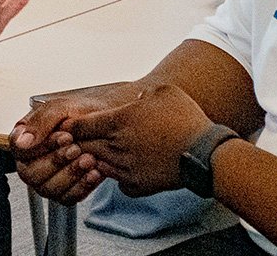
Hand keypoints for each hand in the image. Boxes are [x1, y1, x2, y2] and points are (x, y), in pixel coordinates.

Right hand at [8, 81, 141, 203]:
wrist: (107, 124)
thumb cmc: (82, 113)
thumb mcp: (62, 108)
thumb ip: (41, 122)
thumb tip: (22, 142)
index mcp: (25, 137)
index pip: (20, 150)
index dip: (43, 146)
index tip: (65, 137)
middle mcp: (32, 161)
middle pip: (32, 174)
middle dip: (57, 162)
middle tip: (77, 149)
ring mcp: (46, 179)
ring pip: (48, 189)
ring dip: (70, 175)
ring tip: (89, 159)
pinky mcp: (63, 191)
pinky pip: (66, 198)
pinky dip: (81, 187)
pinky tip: (94, 173)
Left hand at [66, 82, 213, 196]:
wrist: (204, 153)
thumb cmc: (186, 120)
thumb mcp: (163, 91)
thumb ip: (143, 94)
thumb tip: (137, 99)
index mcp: (118, 121)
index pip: (79, 126)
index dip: (72, 125)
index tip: (71, 126)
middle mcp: (116, 146)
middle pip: (82, 147)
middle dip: (79, 143)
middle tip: (79, 140)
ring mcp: (124, 168)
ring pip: (96, 165)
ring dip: (95, 159)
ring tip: (103, 152)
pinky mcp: (137, 185)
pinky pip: (117, 183)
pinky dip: (117, 176)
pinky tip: (125, 168)